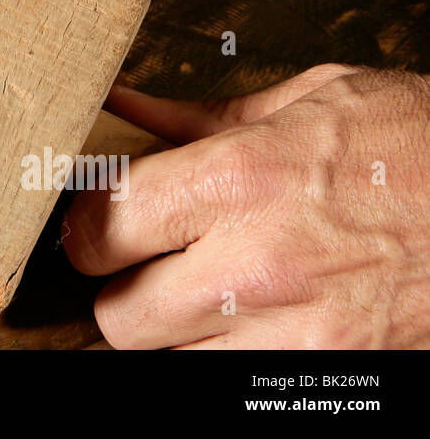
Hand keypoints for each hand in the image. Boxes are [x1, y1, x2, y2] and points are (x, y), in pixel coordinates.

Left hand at [63, 64, 429, 347]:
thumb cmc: (420, 144)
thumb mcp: (310, 99)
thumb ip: (198, 116)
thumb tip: (122, 109)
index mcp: (242, 179)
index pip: (101, 225)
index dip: (83, 223)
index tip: (93, 215)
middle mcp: (259, 266)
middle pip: (118, 315)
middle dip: (117, 286)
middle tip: (140, 257)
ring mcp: (298, 335)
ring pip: (168, 358)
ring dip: (169, 326)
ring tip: (203, 281)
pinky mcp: (329, 377)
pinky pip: (227, 380)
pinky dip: (219, 354)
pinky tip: (248, 315)